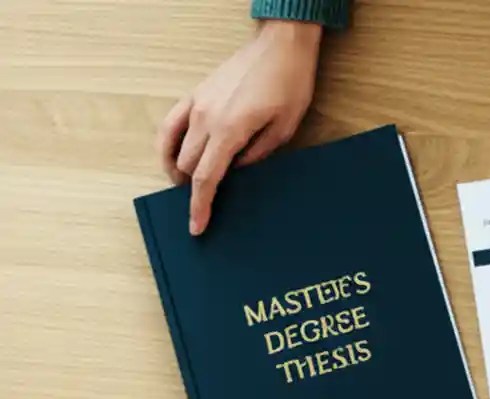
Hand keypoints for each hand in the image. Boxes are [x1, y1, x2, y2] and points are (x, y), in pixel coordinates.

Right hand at [156, 20, 321, 235]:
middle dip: (190, 190)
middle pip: (186, 165)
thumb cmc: (289, 85)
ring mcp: (196, 103)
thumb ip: (257, 155)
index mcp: (230, 129)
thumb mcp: (284, 128)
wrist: (280, 48)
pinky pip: (170, 123)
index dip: (200, 206)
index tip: (197, 226)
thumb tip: (237, 172)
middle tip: (202, 205)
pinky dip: (167, 143)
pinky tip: (174, 156)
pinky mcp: (195, 93)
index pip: (207, 177)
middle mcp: (206, 117)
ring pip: (171, 146)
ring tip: (185, 185)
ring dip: (175, 169)